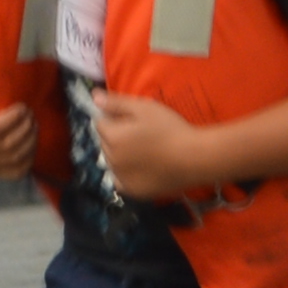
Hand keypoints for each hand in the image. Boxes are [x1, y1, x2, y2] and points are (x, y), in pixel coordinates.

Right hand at [0, 86, 41, 179]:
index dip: (14, 118)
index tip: (23, 107)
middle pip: (8, 144)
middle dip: (25, 128)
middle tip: (31, 115)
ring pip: (16, 157)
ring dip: (30, 140)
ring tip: (33, 125)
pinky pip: (18, 171)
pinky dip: (30, 157)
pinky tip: (30, 142)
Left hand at [86, 87, 219, 201]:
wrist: (193, 159)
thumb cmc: (169, 129)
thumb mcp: (143, 108)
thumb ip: (116, 103)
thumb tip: (94, 97)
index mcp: (112, 137)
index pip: (100, 123)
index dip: (114, 119)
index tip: (133, 120)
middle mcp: (111, 159)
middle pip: (105, 143)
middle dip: (116, 136)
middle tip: (140, 134)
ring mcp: (121, 177)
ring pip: (112, 161)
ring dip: (120, 155)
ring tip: (144, 152)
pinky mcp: (132, 191)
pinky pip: (120, 180)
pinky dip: (126, 174)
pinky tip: (142, 168)